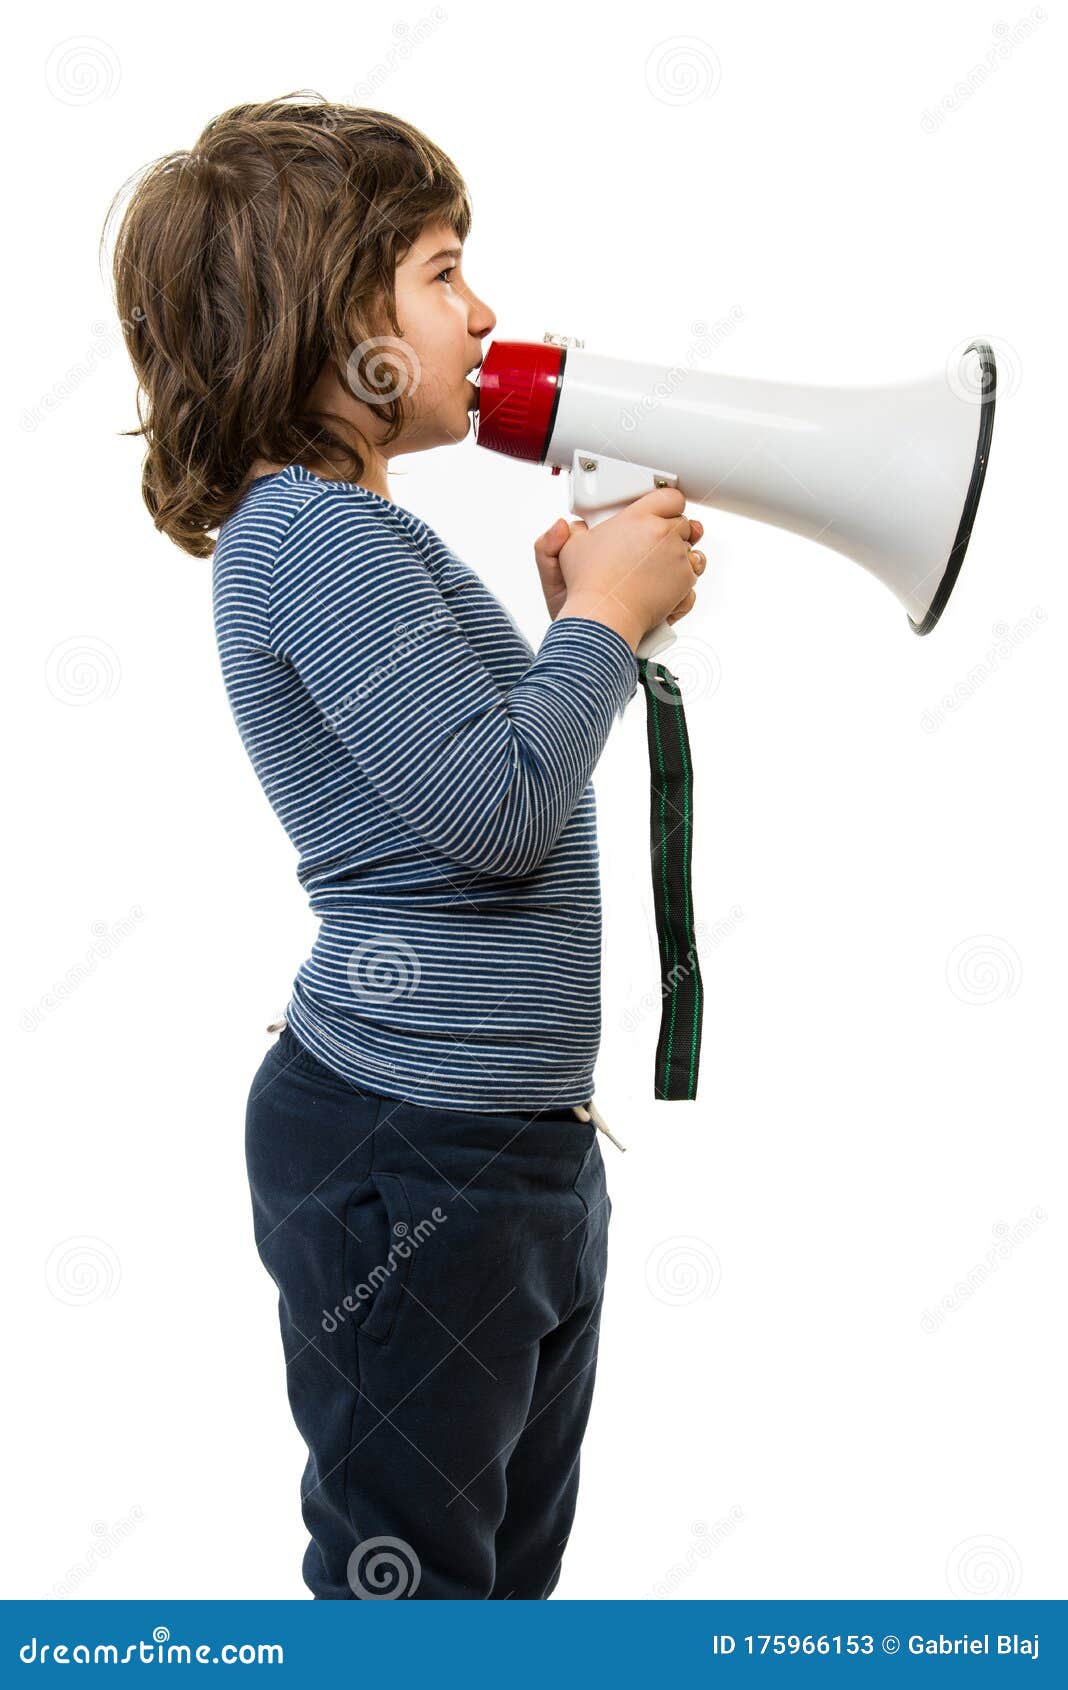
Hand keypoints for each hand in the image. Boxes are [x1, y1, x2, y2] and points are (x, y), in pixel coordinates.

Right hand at [534, 508, 704, 628]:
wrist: (603, 619)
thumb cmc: (586, 587)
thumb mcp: (565, 552)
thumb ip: (567, 533)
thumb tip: (570, 524)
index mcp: (636, 517)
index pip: (669, 496)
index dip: (666, 504)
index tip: (661, 513)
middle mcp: (661, 532)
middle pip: (683, 521)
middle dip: (673, 531)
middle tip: (657, 544)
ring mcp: (677, 556)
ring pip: (692, 548)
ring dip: (681, 555)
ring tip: (662, 566)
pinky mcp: (685, 579)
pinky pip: (693, 573)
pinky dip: (682, 578)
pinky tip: (665, 583)